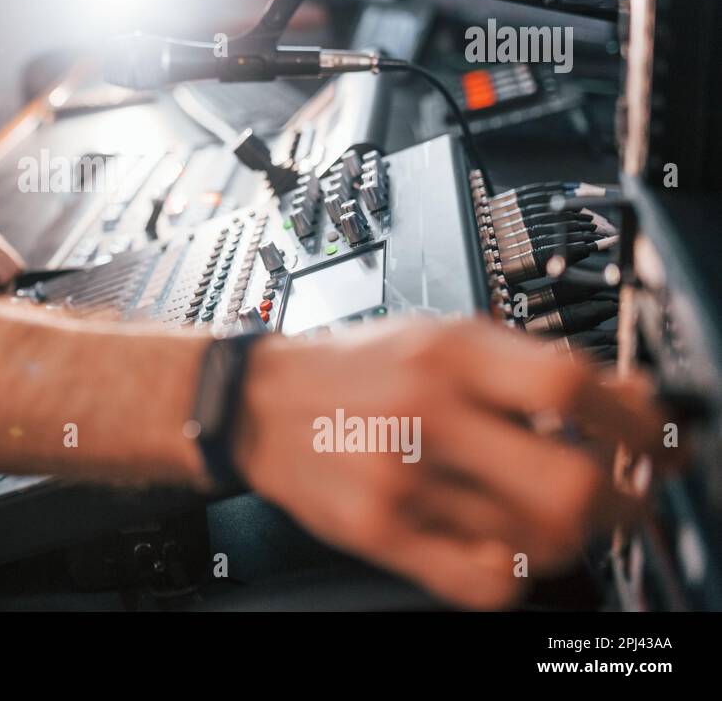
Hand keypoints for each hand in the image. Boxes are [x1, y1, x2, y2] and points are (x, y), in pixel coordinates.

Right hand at [234, 316, 664, 609]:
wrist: (258, 403)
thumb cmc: (352, 367)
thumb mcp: (439, 335)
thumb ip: (526, 361)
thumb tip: (624, 396)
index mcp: (447, 352)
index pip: (570, 387)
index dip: (635, 420)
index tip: (656, 439)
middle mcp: (424, 411)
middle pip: (568, 482)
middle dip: (624, 501)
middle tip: (631, 497)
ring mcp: (399, 478)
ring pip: (534, 539)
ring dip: (572, 536)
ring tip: (565, 519)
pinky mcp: (378, 530)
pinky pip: (480, 580)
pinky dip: (515, 573)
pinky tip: (507, 546)